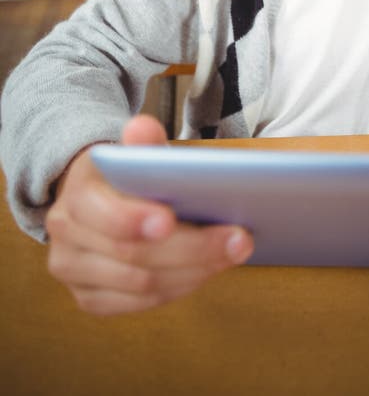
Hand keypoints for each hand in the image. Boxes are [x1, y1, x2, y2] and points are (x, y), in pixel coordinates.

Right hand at [46, 114, 253, 315]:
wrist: (96, 201)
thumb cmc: (123, 176)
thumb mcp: (132, 152)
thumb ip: (142, 141)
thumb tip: (142, 128)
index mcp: (76, 195)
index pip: (102, 214)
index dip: (134, 220)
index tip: (171, 220)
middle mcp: (66, 238)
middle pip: (132, 255)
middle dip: (191, 249)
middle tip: (239, 238)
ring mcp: (75, 273)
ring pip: (141, 284)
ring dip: (195, 270)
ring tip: (234, 251)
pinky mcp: (92, 299)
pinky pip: (141, 303)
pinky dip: (180, 287)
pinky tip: (209, 269)